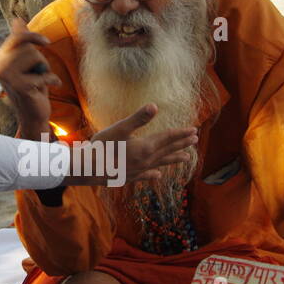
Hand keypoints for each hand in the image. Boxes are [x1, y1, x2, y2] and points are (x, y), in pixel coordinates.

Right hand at [0, 16, 58, 138]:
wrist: (32, 114)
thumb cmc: (31, 85)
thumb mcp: (26, 61)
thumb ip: (20, 40)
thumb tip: (17, 20)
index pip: (17, 38)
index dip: (33, 37)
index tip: (47, 42)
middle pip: (29, 48)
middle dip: (39, 60)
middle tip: (36, 75)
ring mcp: (7, 77)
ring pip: (37, 58)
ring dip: (44, 69)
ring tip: (38, 81)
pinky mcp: (20, 87)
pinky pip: (43, 74)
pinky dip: (52, 80)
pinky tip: (51, 87)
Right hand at [63, 104, 197, 186]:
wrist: (87, 169)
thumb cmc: (101, 146)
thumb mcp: (119, 128)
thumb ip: (138, 118)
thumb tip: (154, 106)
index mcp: (145, 147)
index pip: (168, 138)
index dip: (181, 133)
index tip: (194, 130)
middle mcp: (146, 160)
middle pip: (168, 150)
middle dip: (181, 144)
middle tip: (195, 140)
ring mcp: (139, 170)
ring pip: (161, 163)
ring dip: (174, 159)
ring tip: (187, 158)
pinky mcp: (130, 176)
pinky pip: (147, 175)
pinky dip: (154, 174)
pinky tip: (158, 175)